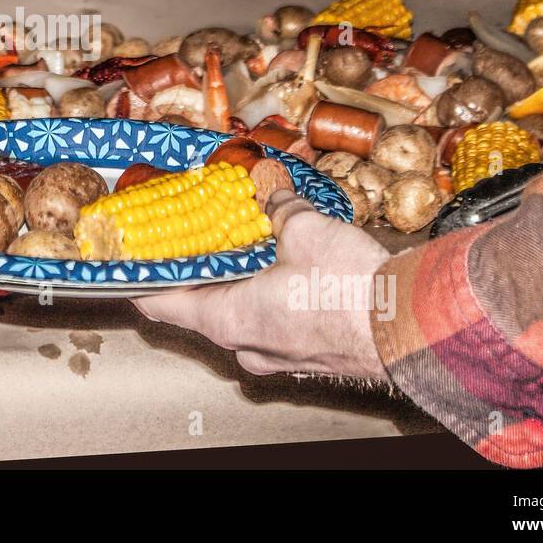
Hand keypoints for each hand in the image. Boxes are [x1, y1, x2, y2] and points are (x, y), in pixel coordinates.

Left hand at [135, 191, 391, 379]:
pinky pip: (272, 319)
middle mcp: (246, 344)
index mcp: (228, 320)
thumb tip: (269, 188)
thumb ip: (278, 207)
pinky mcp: (307, 352)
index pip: (159, 303)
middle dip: (196, 266)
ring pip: (238, 312)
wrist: (414, 326)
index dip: (139, 276)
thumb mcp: (304, 230)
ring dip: (235, 277)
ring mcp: (277, 353)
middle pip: (199, 305)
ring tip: (239, 238)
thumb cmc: (351, 291)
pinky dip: (266, 290)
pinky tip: (280, 260)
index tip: (128, 256)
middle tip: (189, 232)